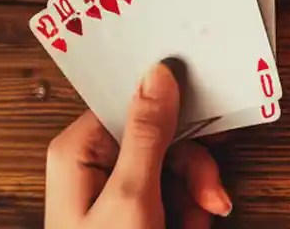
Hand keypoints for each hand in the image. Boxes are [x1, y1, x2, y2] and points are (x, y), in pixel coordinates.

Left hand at [46, 63, 232, 227]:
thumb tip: (157, 75)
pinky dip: (189, 215)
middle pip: (161, 138)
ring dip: (195, 198)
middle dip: (192, 171)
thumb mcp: (131, 198)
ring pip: (174, 169)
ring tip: (197, 226)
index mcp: (78, 151)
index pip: (132, 104)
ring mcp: (114, 191)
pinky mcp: (133, 212)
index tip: (209, 121)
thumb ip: (146, 134)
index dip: (173, 112)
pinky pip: (173, 196)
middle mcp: (93, 165)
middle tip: (210, 197)